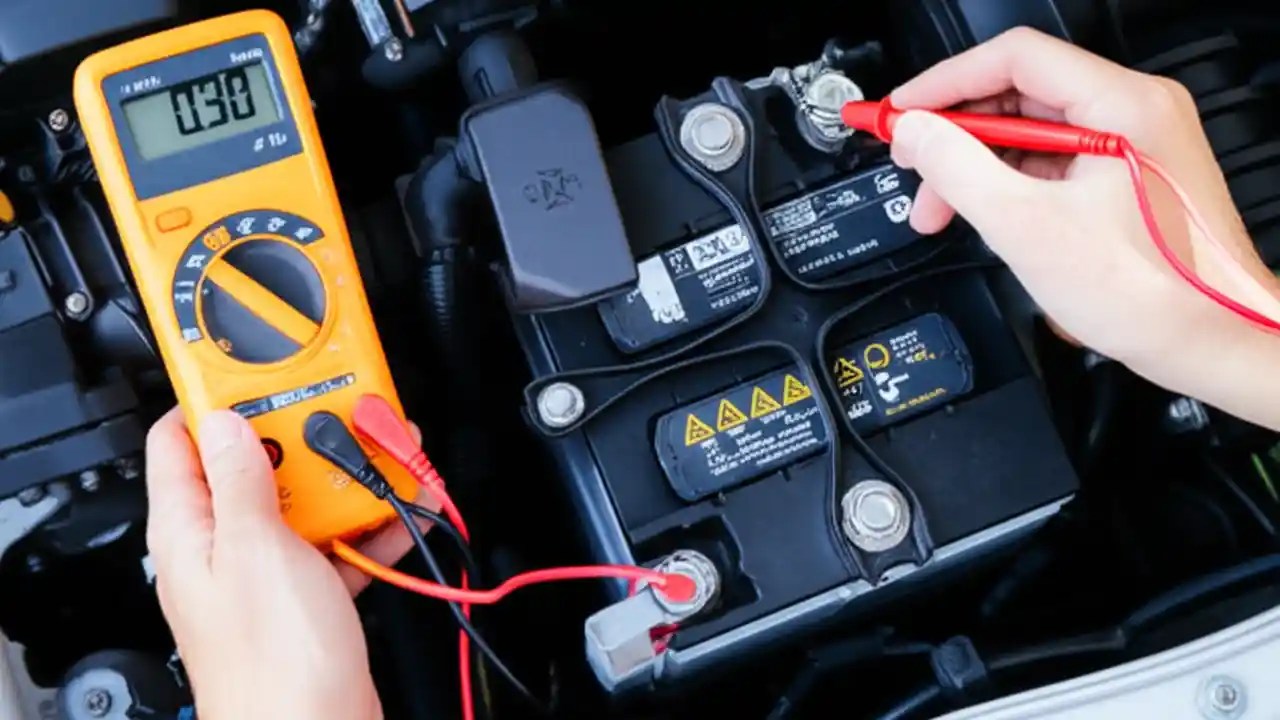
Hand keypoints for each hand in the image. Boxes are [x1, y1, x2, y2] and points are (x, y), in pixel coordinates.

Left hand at [145, 408, 422, 719]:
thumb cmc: (272, 664)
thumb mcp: (255, 549)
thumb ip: (241, 479)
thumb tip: (228, 422)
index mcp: (190, 528)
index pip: (181, 440)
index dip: (216, 397)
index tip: (256, 366)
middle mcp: (225, 545)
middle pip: (257, 464)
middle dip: (303, 432)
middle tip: (343, 408)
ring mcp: (269, 570)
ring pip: (305, 500)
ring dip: (346, 475)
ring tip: (387, 452)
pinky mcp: (310, 594)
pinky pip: (339, 540)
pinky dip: (371, 522)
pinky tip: (402, 509)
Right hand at [886, 27, 1279, 428]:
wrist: (1208, 343)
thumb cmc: (1149, 293)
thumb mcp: (1025, 226)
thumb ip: (957, 169)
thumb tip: (915, 132)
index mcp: (1122, 106)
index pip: (1014, 58)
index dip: (945, 83)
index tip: (902, 111)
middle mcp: (1136, 113)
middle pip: (1019, 94)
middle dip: (956, 134)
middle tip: (913, 164)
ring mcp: (1135, 145)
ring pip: (1032, 132)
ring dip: (978, 167)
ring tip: (942, 208)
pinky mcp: (1129, 178)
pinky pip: (1054, 162)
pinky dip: (1011, 185)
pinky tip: (986, 216)